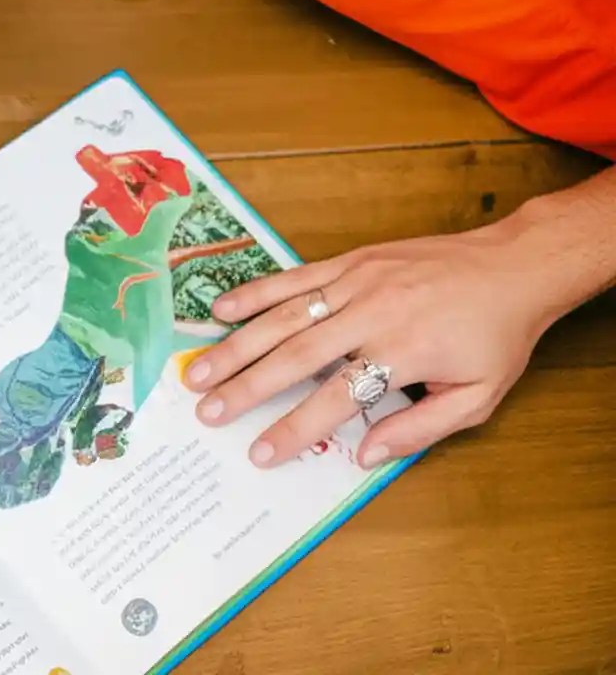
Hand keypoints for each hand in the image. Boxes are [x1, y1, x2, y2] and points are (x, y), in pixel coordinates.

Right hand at [182, 216, 566, 469]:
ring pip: (285, 317)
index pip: (337, 399)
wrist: (516, 264)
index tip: (260, 453)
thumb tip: (362, 454)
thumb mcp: (478, 396)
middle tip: (207, 410)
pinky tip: (221, 311)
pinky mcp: (352, 261)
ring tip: (198, 370)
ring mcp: (358, 282)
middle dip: (246, 387)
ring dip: (237, 345)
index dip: (295, 428)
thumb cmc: (497, 335)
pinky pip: (295, 278)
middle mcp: (373, 314)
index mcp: (404, 352)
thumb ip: (420, 430)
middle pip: (296, 357)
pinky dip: (256, 293)